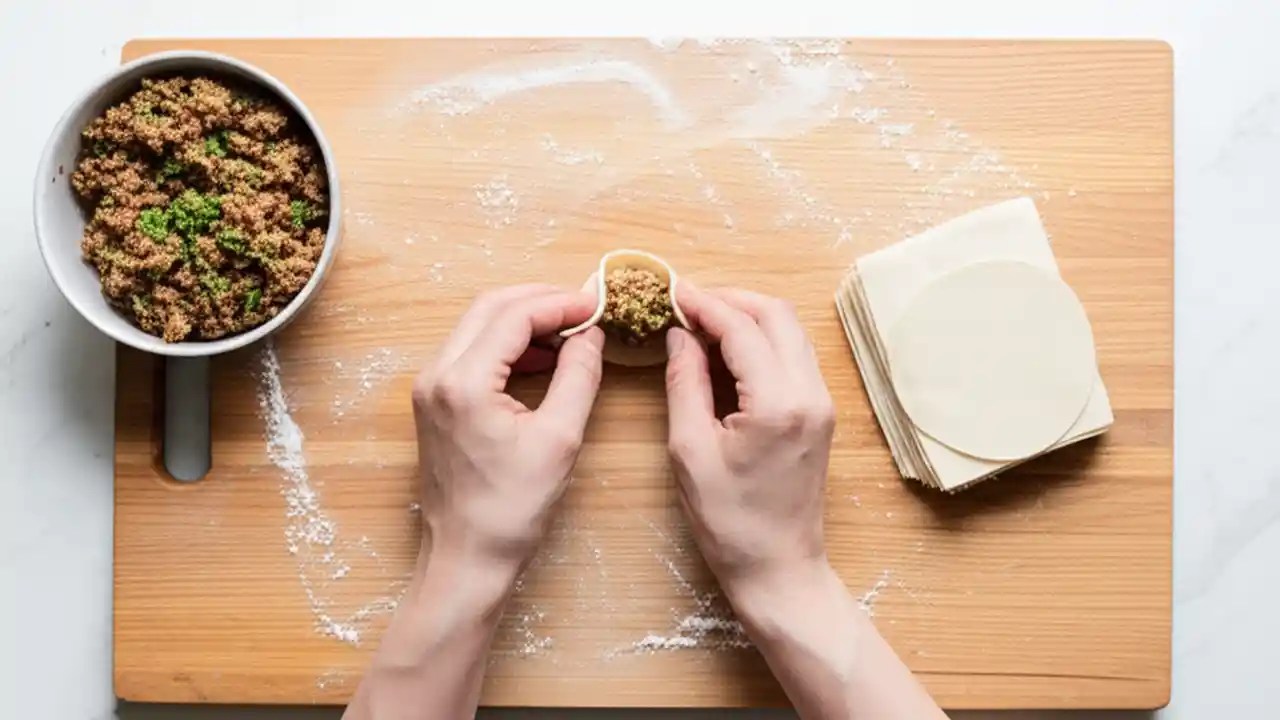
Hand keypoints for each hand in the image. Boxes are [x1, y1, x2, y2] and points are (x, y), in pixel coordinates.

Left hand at [412, 285, 604, 569]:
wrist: (467, 558)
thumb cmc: (511, 510)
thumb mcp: (560, 439)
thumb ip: (578, 376)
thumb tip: (590, 334)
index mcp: (464, 383)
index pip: (514, 316)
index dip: (560, 304)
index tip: (596, 304)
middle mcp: (436, 376)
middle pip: (489, 308)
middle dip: (540, 301)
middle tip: (584, 308)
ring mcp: (429, 388)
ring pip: (477, 325)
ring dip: (523, 320)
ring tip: (570, 329)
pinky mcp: (433, 402)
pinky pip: (470, 352)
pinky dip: (506, 344)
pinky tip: (541, 355)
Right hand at [664, 285, 834, 598]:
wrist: (779, 568)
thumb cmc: (729, 522)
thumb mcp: (690, 450)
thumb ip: (685, 383)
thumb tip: (680, 335)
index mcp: (778, 403)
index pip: (741, 328)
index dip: (704, 304)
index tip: (671, 292)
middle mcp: (810, 394)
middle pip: (775, 315)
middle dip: (729, 300)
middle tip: (686, 303)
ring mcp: (822, 402)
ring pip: (789, 331)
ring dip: (748, 317)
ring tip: (702, 323)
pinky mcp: (820, 413)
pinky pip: (793, 356)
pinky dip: (761, 340)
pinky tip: (727, 350)